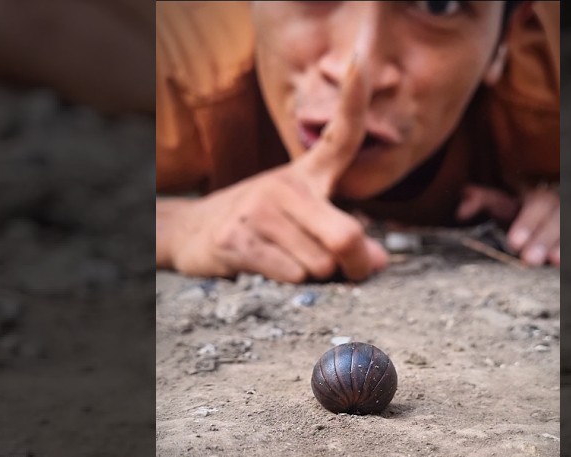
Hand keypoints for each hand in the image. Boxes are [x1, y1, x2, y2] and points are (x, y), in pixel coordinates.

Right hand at [157, 51, 388, 283]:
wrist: (193, 231)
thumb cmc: (263, 224)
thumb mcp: (306, 217)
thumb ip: (347, 236)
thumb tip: (378, 261)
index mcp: (308, 173)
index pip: (340, 133)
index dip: (354, 97)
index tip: (360, 60)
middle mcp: (285, 184)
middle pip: (347, 237)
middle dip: (354, 265)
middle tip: (344, 269)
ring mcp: (259, 210)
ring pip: (319, 266)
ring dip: (315, 277)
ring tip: (289, 259)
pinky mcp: (237, 240)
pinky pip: (290, 276)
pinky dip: (289, 282)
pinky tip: (268, 266)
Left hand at [456, 182, 559, 267]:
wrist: (546, 214)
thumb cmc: (517, 210)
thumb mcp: (497, 201)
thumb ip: (479, 200)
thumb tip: (461, 212)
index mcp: (540, 195)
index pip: (538, 204)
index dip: (528, 223)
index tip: (514, 242)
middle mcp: (561, 206)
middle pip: (557, 217)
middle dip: (543, 238)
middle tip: (529, 259)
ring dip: (563, 245)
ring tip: (554, 261)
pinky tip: (568, 267)